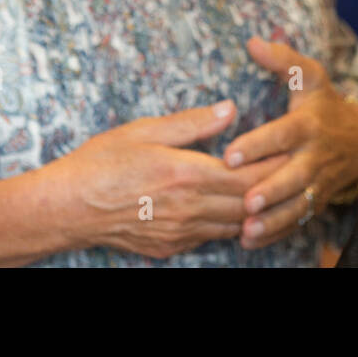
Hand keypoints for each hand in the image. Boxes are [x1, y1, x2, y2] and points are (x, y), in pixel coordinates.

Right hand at [52, 99, 288, 258]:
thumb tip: (230, 109)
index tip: (290, 149)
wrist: (66, 207)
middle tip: (291, 170)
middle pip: (247, 202)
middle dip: (271, 187)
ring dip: (253, 210)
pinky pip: (210, 238)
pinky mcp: (169, 248)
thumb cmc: (101, 162)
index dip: (272, 163)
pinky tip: (234, 210)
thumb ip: (193, 123)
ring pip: (233, 225)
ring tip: (270, 191)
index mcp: (187, 174)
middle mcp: (189, 209)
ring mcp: (180, 233)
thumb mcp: (145, 130)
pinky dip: (228, 224)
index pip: (246, 174)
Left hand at [223, 37, 357, 249]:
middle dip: (271, 189)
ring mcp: (318, 181)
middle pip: (293, 175)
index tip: (231, 153)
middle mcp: (315, 155)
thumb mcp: (309, 76)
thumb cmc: (325, 104)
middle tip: (246, 200)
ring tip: (247, 228)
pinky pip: (298, 220)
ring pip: (297, 203)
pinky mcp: (318, 201)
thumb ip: (282, 60)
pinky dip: (276, 232)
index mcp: (308, 123)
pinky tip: (251, 239)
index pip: (282, 134)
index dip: (258, 144)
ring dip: (273, 218)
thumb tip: (253, 41)